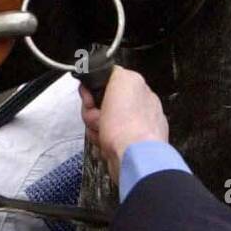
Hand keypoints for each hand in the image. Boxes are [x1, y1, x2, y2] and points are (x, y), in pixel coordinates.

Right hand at [79, 67, 168, 185]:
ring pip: (102, 122)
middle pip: (103, 104)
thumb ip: (114, 71)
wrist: (133, 158)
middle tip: (97, 116)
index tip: (89, 95)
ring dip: (96, 128)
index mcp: (139, 89)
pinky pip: (107, 140)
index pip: (109, 82)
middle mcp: (141, 107)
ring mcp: (136, 128)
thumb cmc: (127, 123)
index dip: (95, 89)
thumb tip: (110, 71)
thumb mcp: (119, 80)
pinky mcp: (129, 146)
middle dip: (94, 111)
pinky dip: (102, 143)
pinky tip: (107, 145)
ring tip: (102, 134)